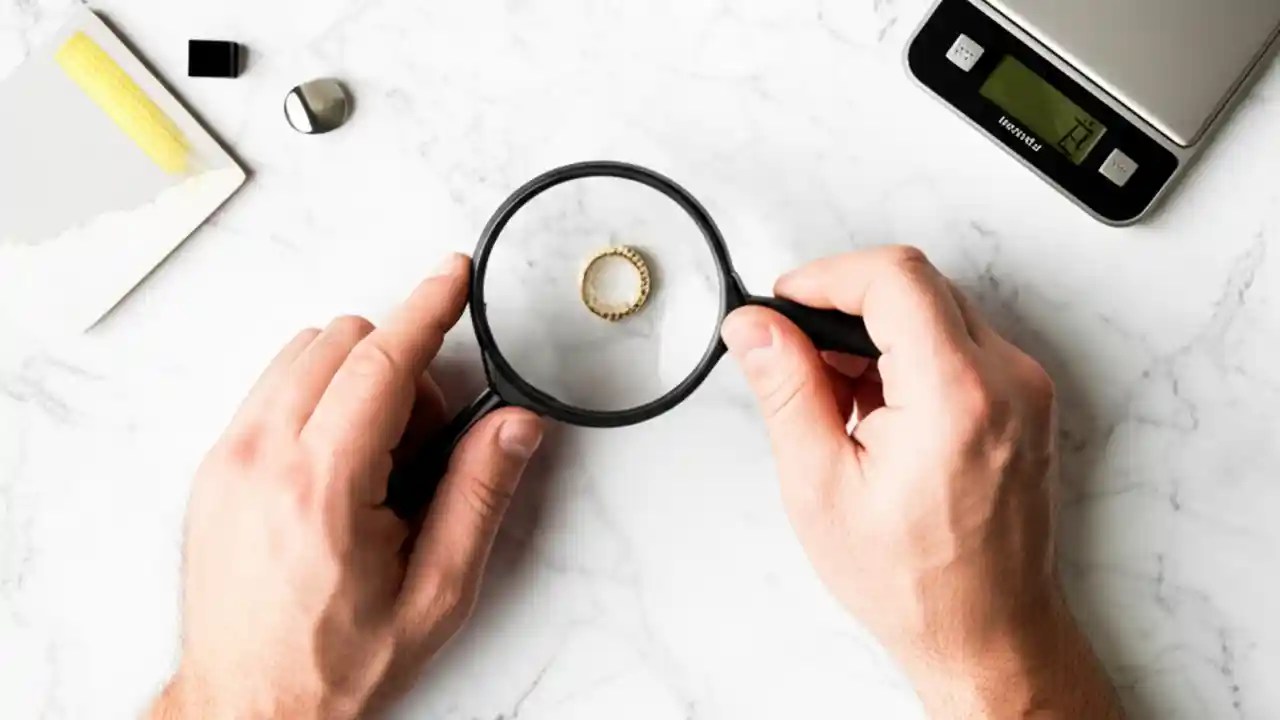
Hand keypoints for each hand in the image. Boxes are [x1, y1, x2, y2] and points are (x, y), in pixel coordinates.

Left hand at [150, 253, 543, 719]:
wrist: (248, 706)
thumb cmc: (335, 663)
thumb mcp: (435, 593)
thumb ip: (480, 497)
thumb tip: (515, 427)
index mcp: (322, 488)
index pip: (381, 363)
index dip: (427, 309)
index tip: (453, 275)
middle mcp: (261, 460)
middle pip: (338, 343)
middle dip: (399, 365)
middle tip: (424, 441)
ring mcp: (227, 461)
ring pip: (300, 355)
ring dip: (355, 378)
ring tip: (379, 458)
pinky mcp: (213, 469)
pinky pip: (271, 389)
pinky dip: (315, 397)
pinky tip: (339, 462)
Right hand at [721, 247, 1121, 718]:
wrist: (988, 632)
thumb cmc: (913, 581)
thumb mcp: (820, 485)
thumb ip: (786, 389)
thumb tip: (754, 327)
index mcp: (955, 396)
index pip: (894, 278)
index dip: (827, 276)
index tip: (786, 301)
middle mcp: (1006, 380)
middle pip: (917, 285)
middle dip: (847, 305)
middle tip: (800, 355)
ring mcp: (1024, 389)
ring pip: (939, 310)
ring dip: (878, 333)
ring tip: (838, 400)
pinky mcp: (1025, 401)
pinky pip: (962, 343)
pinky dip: (910, 356)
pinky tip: (877, 411)